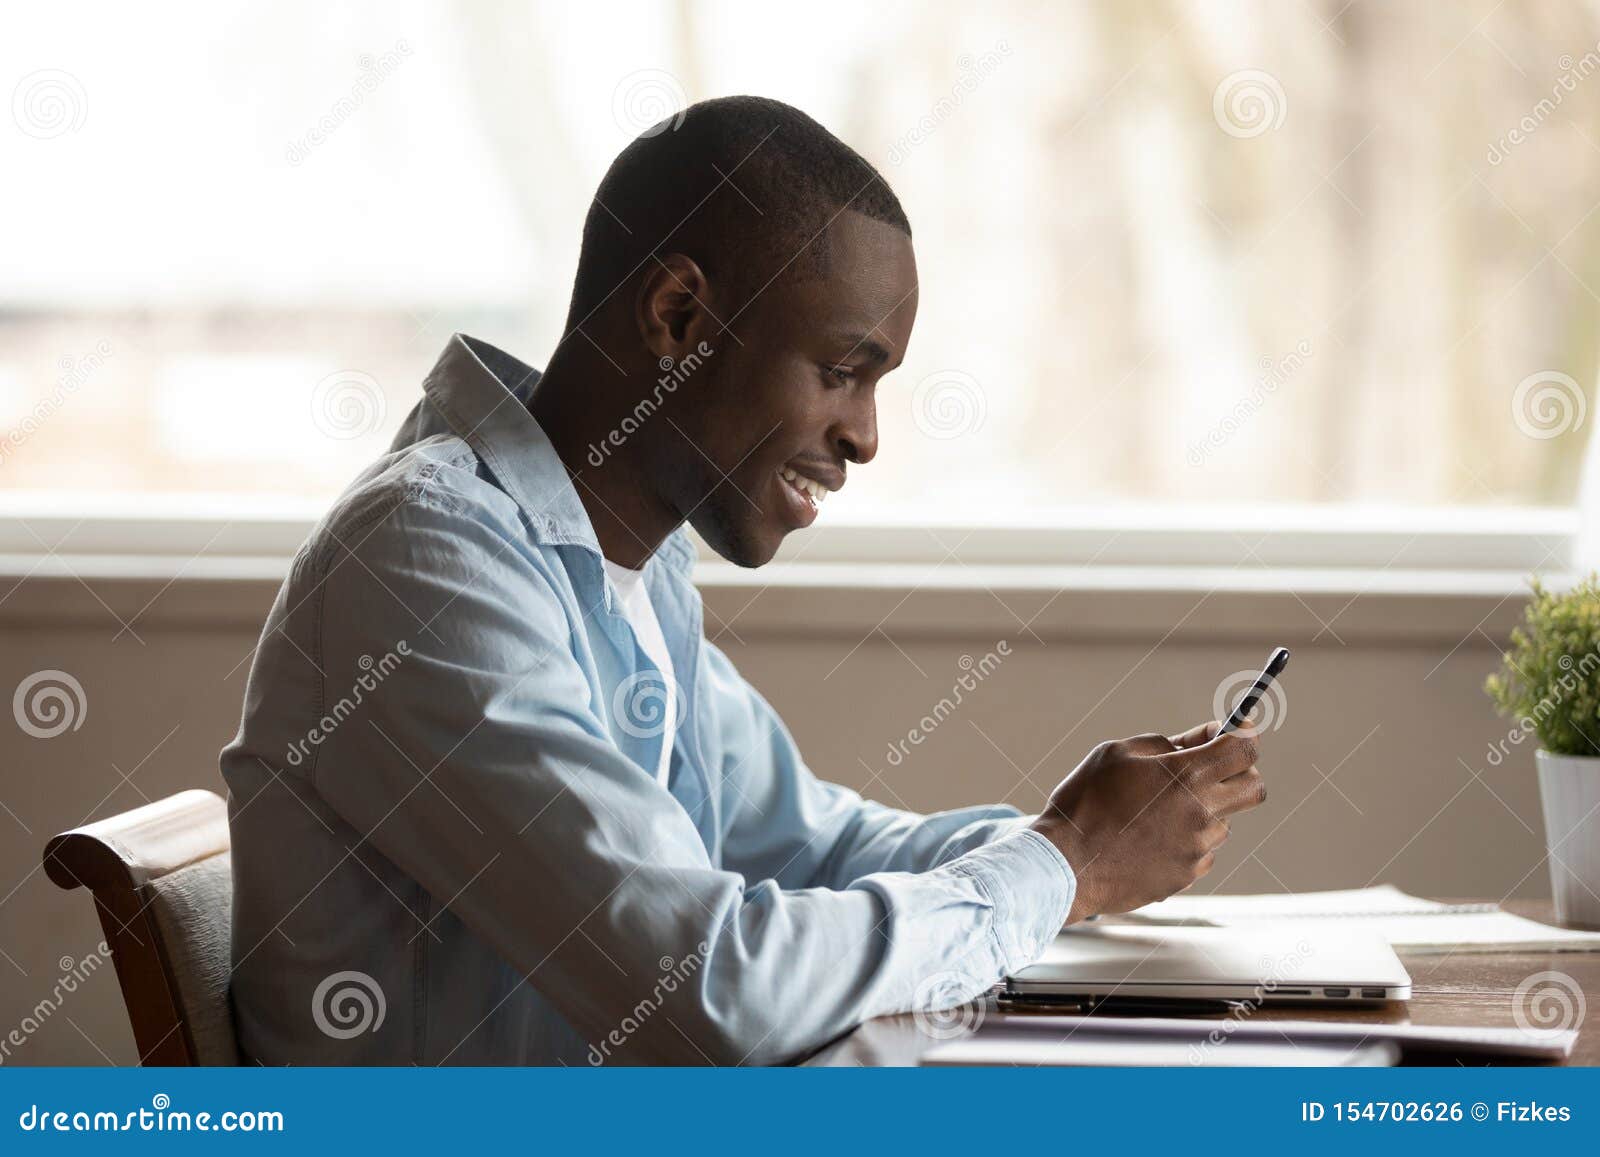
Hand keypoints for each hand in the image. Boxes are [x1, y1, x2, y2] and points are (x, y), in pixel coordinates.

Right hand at [1028, 719, 1265, 923]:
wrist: (1066, 864)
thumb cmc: (1084, 802)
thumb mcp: (1115, 754)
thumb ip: (1163, 743)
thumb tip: (1198, 740)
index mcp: (1185, 776)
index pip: (1245, 750)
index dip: (1245, 734)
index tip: (1235, 731)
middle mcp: (1201, 813)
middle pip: (1253, 787)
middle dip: (1239, 772)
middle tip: (1209, 769)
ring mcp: (1197, 848)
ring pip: (1223, 821)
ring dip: (1203, 809)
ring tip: (1157, 812)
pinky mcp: (1187, 875)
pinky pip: (1202, 850)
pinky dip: (1186, 840)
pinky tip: (1150, 839)